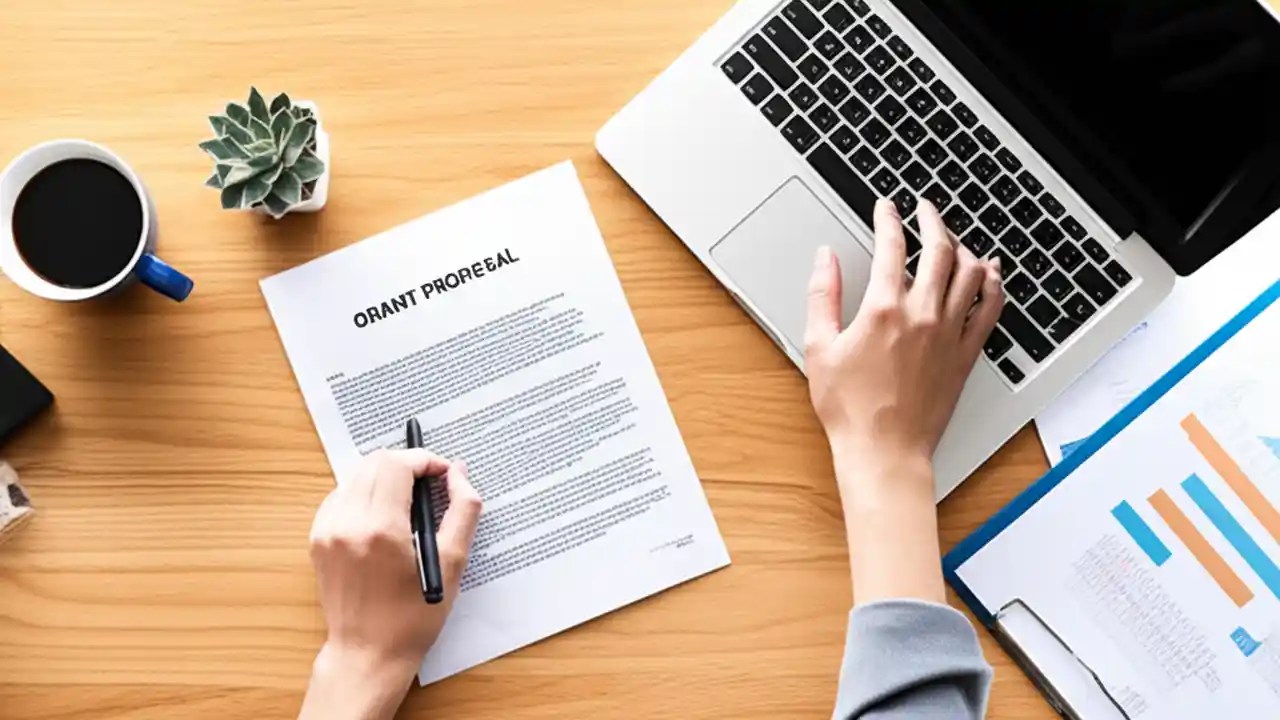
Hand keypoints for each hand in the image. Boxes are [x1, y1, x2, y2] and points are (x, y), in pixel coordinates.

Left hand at [299, 449, 482, 719]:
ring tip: (408, 504)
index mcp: (381, 529)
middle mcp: (347, 523)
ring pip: (356, 475)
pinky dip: (364, 494)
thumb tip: (458, 473)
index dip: (425, 460)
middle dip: (407, 466)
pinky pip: (340, 496)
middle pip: (375, 462)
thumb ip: (462, 510)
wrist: (368, 654)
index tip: (443, 474)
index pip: (397, 464)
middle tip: (430, 487)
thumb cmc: (413, 618)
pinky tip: (383, 516)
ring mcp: (327, 531)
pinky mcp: (317, 539)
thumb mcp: (451, 563)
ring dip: (385, 478)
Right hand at [804, 199, 1002, 476]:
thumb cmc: (848, 408)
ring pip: (969, 273)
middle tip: (924, 209)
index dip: (889, 218)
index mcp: (883, 310)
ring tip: (953, 238)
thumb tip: (825, 258)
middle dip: (932, 220)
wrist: (883, 450)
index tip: (886, 206)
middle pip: (939, 249)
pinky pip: (990, 309)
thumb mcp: (818, 346)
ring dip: (963, 246)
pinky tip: (989, 273)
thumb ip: (822, 295)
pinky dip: (993, 284)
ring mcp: (949, 334)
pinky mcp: (965, 355)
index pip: (891, 246)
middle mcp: (922, 315)